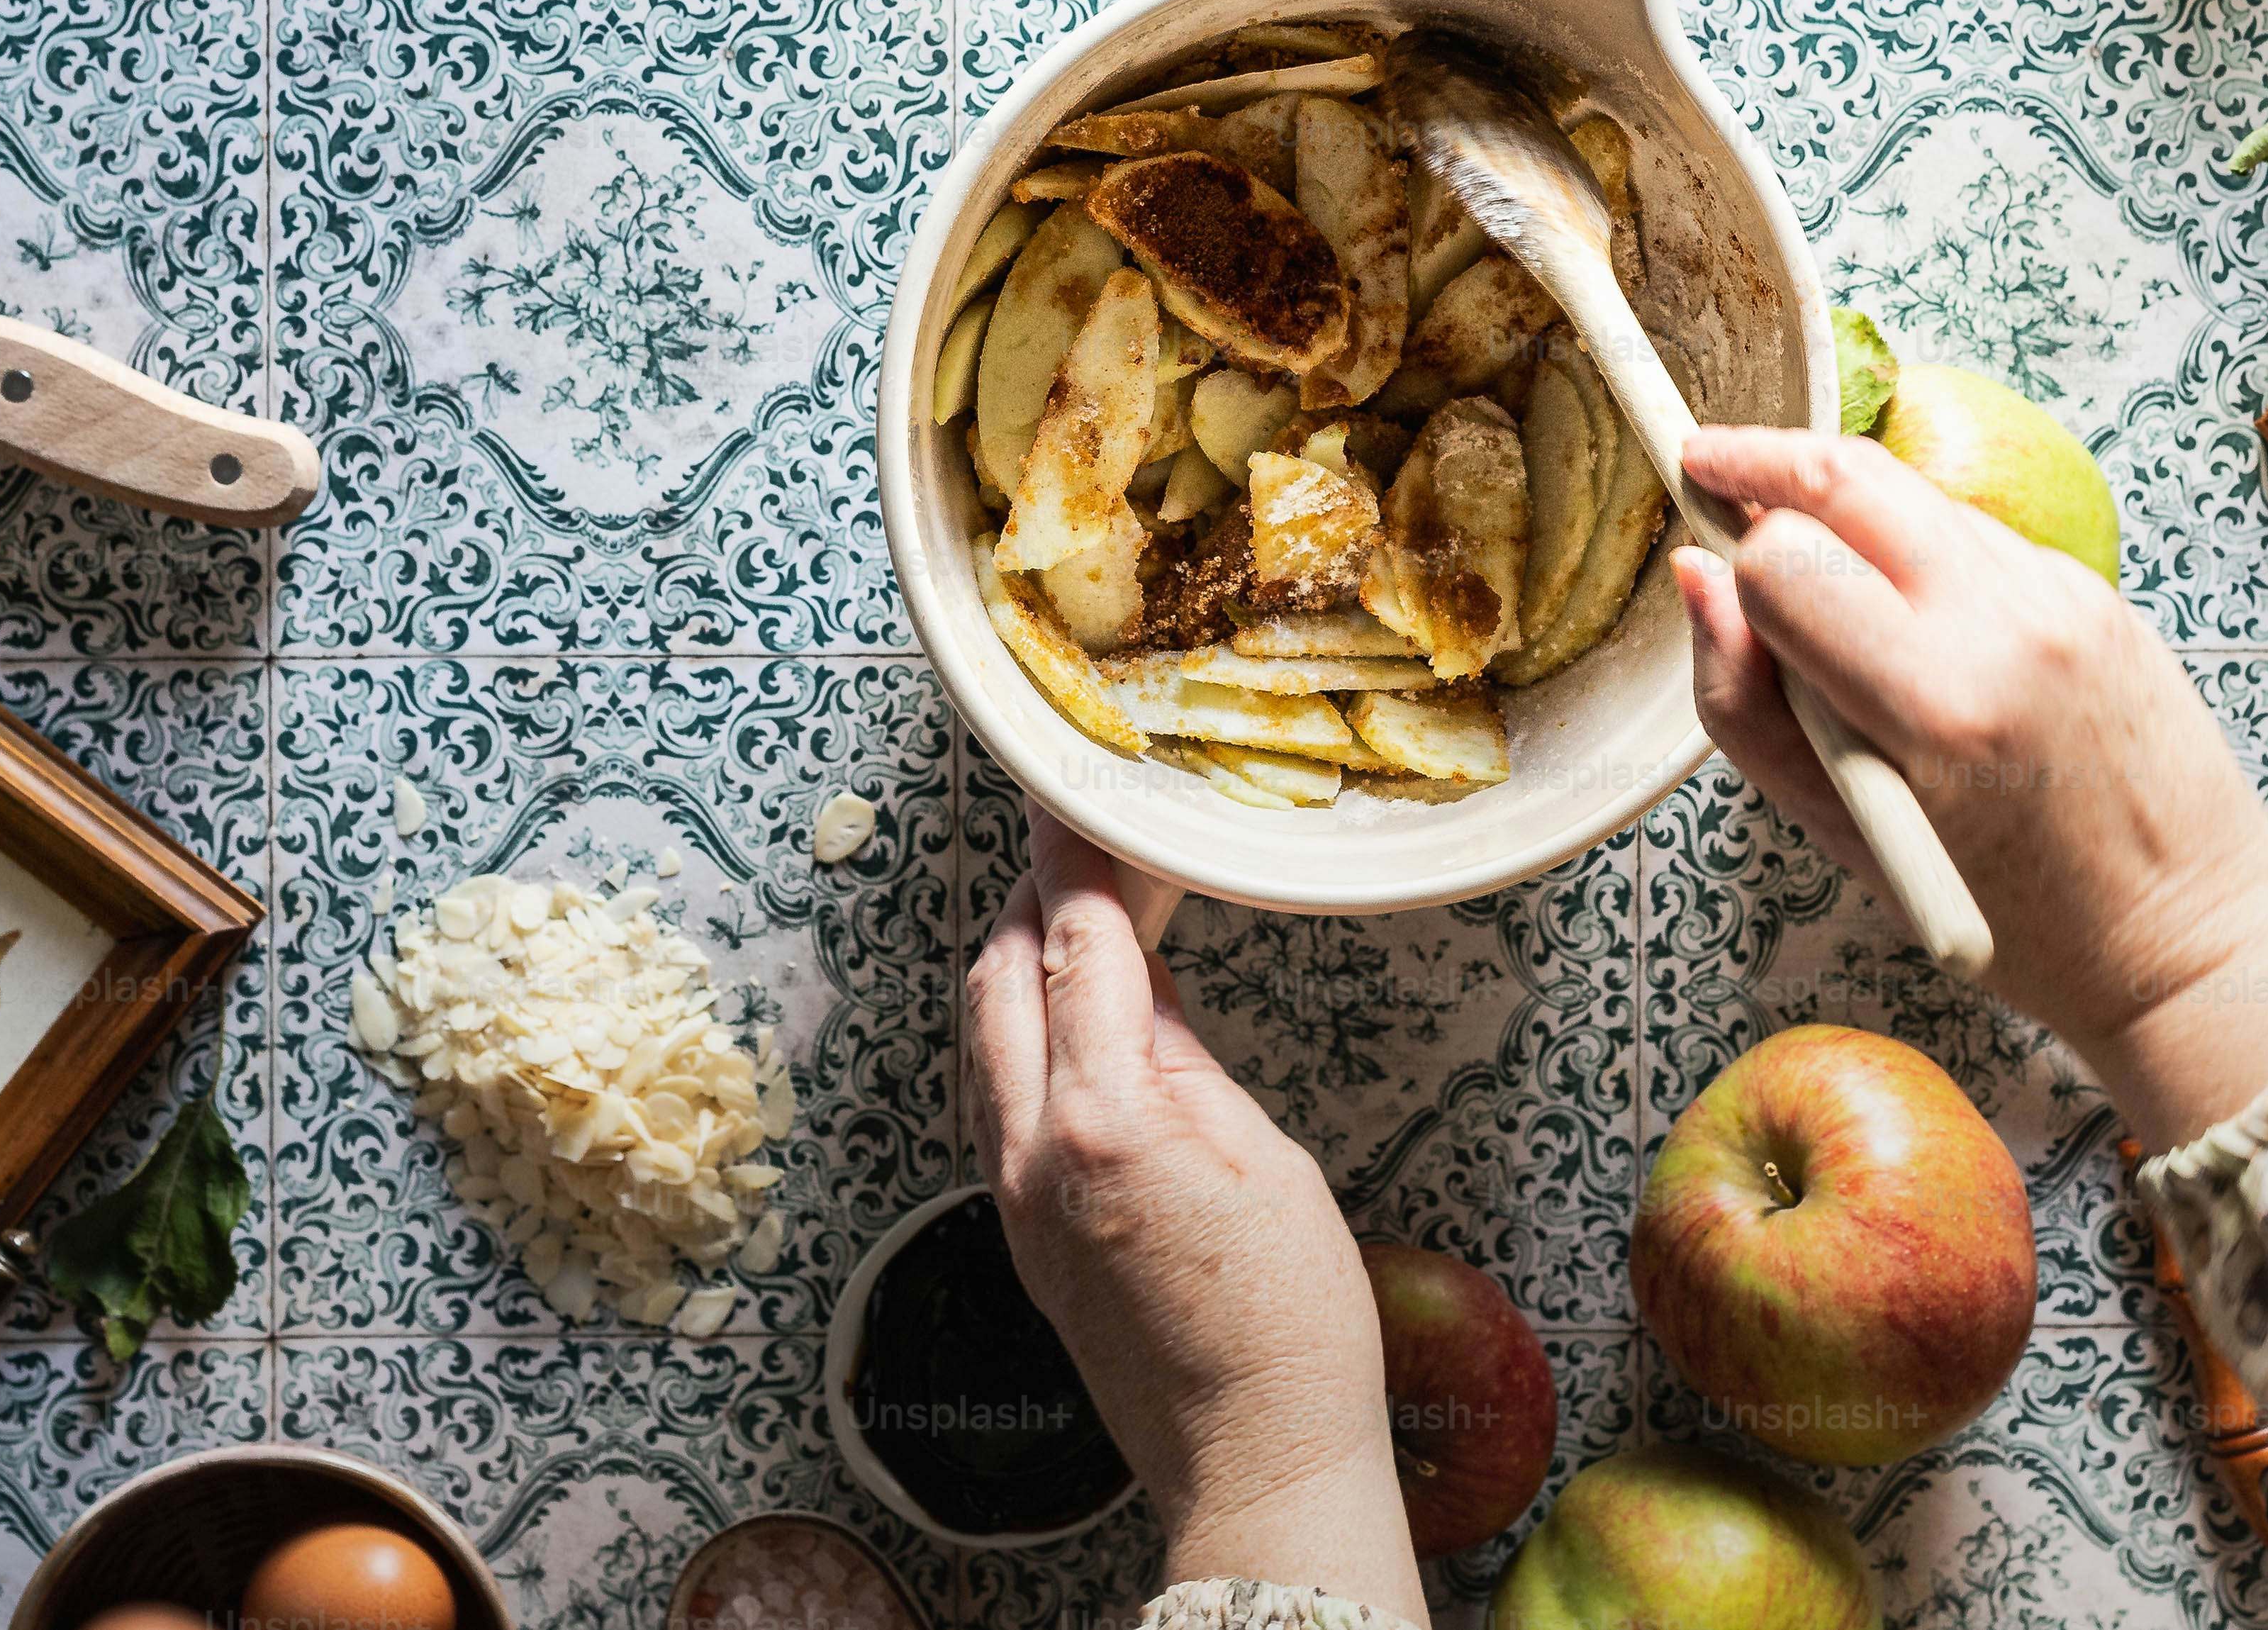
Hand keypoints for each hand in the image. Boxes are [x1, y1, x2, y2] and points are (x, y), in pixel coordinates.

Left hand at [967, 808, 1425, 1616]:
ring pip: (978, 1042)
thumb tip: (1136, 982)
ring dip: (1009, 967)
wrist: (1256, 1465)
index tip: (1074, 803)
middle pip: (997, 982)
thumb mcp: (1264, 1158)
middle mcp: (1034, 1157)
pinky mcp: (1020, 1241)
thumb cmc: (1289, 1327)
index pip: (1076, 949)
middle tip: (1072, 850)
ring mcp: (1014, 1204)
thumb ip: (1181, 1059)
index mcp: (1105, 1122)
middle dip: (1029, 901)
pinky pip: (988, 1107)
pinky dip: (1009, 1039)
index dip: (1076, 863)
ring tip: (1059, 920)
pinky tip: (1051, 1027)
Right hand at [1676, 425, 2267, 1147]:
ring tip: (1814, 566)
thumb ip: (1748, 708)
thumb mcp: (1845, 838)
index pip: (1785, 559)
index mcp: (1938, 702)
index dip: (1731, 557)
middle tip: (1709, 466)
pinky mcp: (2096, 591)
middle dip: (1766, 459)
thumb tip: (1697, 581)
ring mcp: (2064, 596)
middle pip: (1851, 474)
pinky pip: (1976, 539)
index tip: (1697, 535)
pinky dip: (1922, 557)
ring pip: (1915, 497)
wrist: (2193, 933)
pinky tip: (1916, 626)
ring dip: (1849, 511)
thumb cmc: (2014, 922)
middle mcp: (2007, 624)